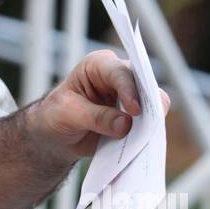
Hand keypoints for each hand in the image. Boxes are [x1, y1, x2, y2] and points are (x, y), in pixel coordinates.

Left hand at [34, 49, 170, 162]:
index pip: (119, 72)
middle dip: (149, 102)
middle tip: (152, 123)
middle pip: (143, 84)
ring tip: (148, 136)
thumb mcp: (68, 114)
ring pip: (152, 103)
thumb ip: (96, 118)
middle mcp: (118, 75)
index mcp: (98, 65)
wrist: (57, 135)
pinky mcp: (135, 116)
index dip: (129, 90)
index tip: (135, 110)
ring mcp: (130, 95)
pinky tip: (145, 144)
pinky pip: (149, 122)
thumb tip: (125, 125)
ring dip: (152, 120)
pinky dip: (149, 132)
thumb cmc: (57, 115)